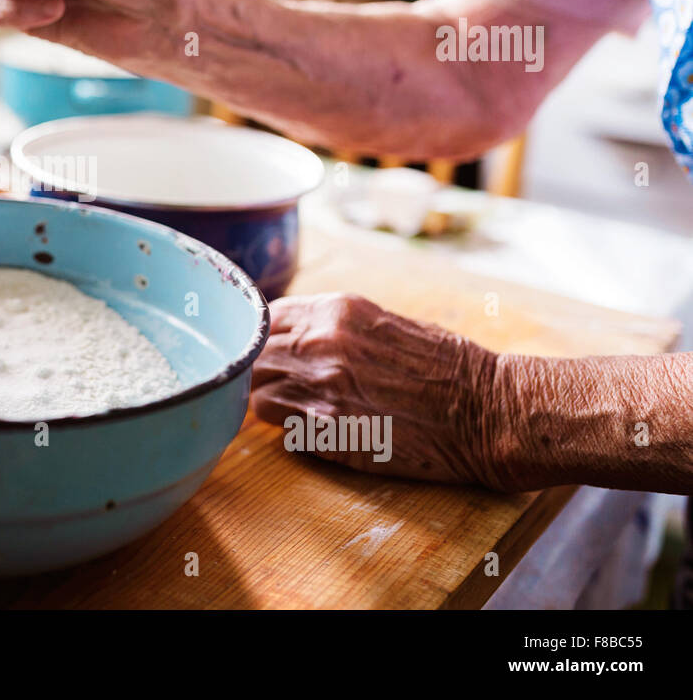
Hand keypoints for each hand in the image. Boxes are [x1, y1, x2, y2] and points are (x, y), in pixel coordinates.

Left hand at [250, 293, 515, 488]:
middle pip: (253, 355)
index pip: (266, 317)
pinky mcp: (327, 428)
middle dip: (260, 370)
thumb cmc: (445, 368)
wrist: (486, 409)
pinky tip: (315, 428)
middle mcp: (321, 342)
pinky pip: (280, 427)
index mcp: (337, 311)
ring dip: (270, 402)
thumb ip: (333, 326)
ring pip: (257, 392)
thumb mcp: (383, 323)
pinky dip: (289, 429)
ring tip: (299, 409)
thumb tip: (292, 336)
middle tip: (280, 385)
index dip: (264, 337)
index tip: (270, 351)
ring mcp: (320, 386)